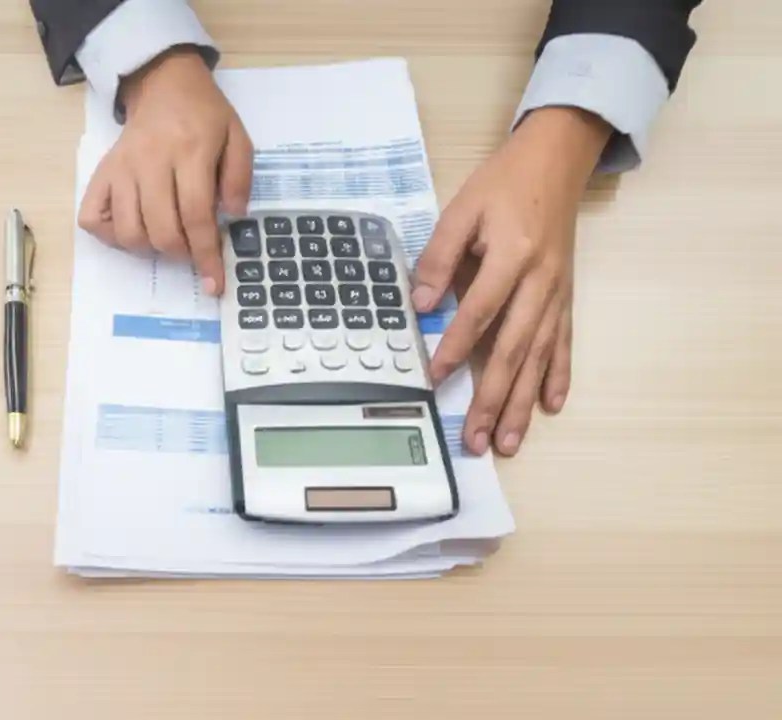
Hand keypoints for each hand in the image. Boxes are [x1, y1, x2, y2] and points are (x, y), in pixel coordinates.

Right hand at [78, 47, 253, 295]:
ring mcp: (121, 169)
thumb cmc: (203, 115)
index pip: (196, 216)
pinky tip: (133, 228)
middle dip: (181, 253)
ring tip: (166, 236)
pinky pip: (92, 218)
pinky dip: (111, 236)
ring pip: (127, 232)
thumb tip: (232, 218)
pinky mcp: (102, 173)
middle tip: (192, 247)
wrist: (163, 84)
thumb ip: (240, 178)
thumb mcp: (237, 137)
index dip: (206, 255)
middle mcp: (150, 162)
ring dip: (150, 248)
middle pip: (160, 231)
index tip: (214, 284)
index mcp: (189, 151)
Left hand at [412, 107, 611, 456]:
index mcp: (512, 256)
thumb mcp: (462, 208)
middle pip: (513, 349)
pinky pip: (563, 343)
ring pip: (539, 357)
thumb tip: (420, 304)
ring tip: (510, 441)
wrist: (556, 161)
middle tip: (478, 440)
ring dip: (524, 403)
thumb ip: (439, 256)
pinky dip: (558, 376)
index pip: (480, 312)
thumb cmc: (503, 184)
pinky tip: (552, 405)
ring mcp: (557, 293)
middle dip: (495, 399)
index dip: (456, 346)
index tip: (436, 377)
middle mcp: (540, 282)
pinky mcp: (566, 296)